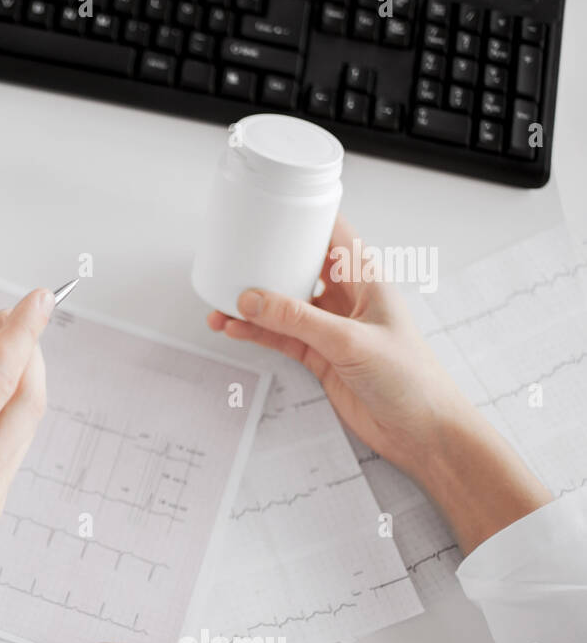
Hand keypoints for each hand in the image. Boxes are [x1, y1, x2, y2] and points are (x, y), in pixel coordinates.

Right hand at [208, 215, 549, 552]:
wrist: (422, 431)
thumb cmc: (411, 379)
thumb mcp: (350, 342)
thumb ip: (298, 320)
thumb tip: (253, 299)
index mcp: (366, 279)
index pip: (332, 234)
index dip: (303, 219)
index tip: (269, 211)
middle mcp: (347, 298)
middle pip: (300, 268)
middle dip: (266, 264)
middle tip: (233, 261)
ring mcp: (331, 327)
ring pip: (283, 306)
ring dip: (253, 305)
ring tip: (221, 304)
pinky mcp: (320, 355)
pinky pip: (280, 336)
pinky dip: (256, 333)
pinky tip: (235, 329)